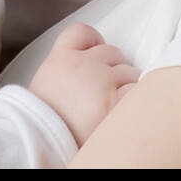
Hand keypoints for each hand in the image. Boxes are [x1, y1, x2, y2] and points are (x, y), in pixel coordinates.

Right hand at [27, 23, 138, 147]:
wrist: (43, 147)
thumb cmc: (47, 125)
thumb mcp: (46, 86)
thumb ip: (68, 68)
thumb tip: (94, 61)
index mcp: (59, 59)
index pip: (82, 32)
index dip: (93, 42)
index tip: (96, 53)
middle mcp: (81, 65)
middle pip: (112, 52)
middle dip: (112, 70)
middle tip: (102, 93)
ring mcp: (101, 82)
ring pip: (129, 71)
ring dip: (126, 86)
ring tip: (109, 108)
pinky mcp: (115, 103)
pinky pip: (137, 91)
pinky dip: (133, 102)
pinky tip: (120, 114)